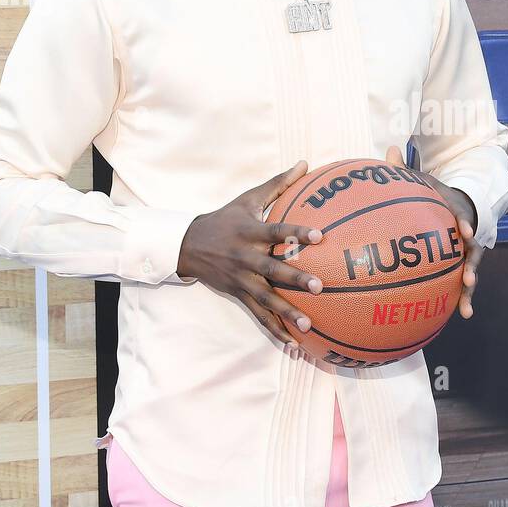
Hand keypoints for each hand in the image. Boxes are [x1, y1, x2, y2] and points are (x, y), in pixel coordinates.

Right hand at [176, 160, 323, 344]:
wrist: (187, 245)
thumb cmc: (225, 218)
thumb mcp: (247, 199)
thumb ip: (278, 184)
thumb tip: (304, 162)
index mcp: (249, 232)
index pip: (277, 231)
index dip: (297, 232)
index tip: (320, 236)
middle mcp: (245, 257)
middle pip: (272, 269)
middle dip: (294, 279)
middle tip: (319, 286)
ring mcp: (240, 279)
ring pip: (265, 298)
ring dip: (286, 313)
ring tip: (307, 326)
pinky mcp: (238, 295)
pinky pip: (258, 315)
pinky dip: (275, 330)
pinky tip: (294, 344)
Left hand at [385, 145, 483, 318]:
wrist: (462, 204)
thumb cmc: (435, 194)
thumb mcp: (422, 180)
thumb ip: (405, 170)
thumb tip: (389, 149)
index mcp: (456, 212)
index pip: (463, 217)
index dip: (465, 223)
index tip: (466, 232)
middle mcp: (467, 234)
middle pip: (473, 251)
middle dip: (472, 264)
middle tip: (469, 276)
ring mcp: (467, 252)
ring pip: (472, 271)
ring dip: (470, 289)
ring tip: (466, 306)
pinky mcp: (463, 266)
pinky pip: (463, 285)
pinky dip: (465, 299)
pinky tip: (465, 316)